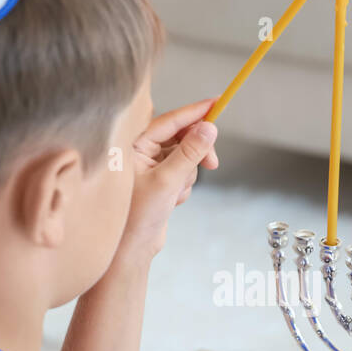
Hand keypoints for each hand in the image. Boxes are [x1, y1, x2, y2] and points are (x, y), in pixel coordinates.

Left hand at [119, 98, 218, 262]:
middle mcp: (141, 151)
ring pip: (186, 157)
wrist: (133, 248)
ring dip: (188, 176)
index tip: (218, 102)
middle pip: (182, 137)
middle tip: (212, 164)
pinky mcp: (160, 179)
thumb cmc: (138, 216)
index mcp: (134, 144)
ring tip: (175, 194)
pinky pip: (184, 172)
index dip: (195, 111)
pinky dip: (184, 186)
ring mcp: (151, 165)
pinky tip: (173, 201)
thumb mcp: (167, 181)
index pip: (170, 120)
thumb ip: (190, 153)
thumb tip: (209, 128)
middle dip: (196, 153)